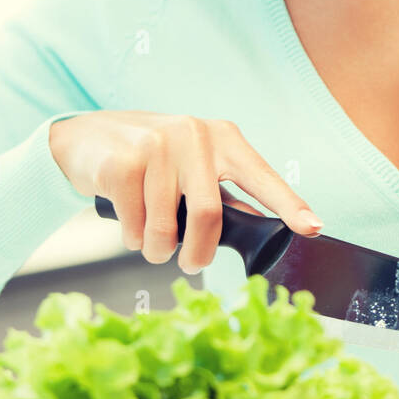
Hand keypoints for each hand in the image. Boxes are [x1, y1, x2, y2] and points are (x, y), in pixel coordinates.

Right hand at [49, 110, 322, 273]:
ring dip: (156, 248)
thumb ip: (224, 192)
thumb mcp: (193, 165)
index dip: (288, 204)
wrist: (86, 136)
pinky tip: (127, 220)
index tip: (313, 228)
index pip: (261, 176)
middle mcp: (194, 134)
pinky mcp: (123, 162)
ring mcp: (157, 145)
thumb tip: (263, 224)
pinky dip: (131, 237)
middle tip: (189, 264)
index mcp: (221, 137)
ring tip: (149, 238)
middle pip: (209, 216)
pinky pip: (134, 226)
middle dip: (198, 253)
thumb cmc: (150, 158)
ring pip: (167, 228)